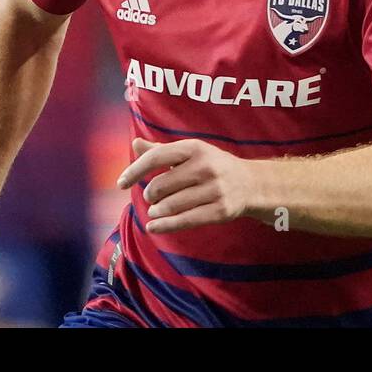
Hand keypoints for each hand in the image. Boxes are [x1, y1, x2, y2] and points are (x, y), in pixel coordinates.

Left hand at [117, 138, 258, 234]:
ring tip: (155, 211)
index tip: (120, 183)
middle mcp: (205, 167)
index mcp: (194, 148)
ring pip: (170, 205)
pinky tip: (153, 227)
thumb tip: (135, 144)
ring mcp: (214, 190)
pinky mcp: (220, 211)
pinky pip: (185, 221)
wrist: (251, 183)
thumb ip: (162, 150)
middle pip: (160, 185)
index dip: (135, 170)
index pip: (156, 157)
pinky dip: (164, 226)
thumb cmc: (213, 165)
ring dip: (156, 211)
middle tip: (151, 197)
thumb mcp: (191, 152)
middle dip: (150, 194)